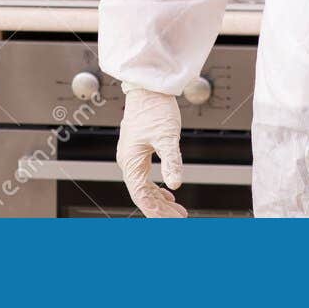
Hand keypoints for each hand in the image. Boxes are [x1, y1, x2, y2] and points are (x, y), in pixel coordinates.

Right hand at [116, 87, 185, 216]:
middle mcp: (128, 161)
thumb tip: (175, 184)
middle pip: (143, 194)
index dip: (156, 211)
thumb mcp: (167, 136)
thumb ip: (172, 161)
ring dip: (160, 200)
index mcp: (131, 161)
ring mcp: (132, 156)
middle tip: (180, 219)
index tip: (172, 221)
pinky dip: (157, 188)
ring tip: (178, 210)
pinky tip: (169, 193)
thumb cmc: (155, 107)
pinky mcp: (138, 150)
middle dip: (161, 209)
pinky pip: (145, 177)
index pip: (141, 195)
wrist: (148, 87)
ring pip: (144, 187)